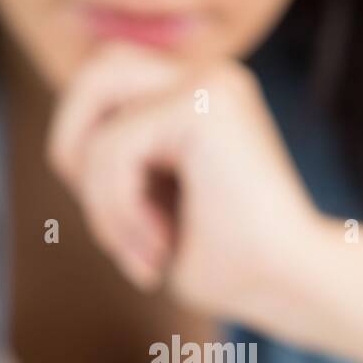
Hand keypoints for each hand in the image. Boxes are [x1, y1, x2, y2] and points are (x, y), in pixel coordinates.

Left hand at [48, 43, 325, 327]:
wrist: (295, 288)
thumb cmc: (234, 268)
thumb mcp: (157, 216)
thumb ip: (120, 175)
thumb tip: (67, 151)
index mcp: (204, 99)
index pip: (105, 93)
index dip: (87, 156)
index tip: (124, 234)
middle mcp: (210, 78)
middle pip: (95, 74)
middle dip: (75, 150)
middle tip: (110, 225)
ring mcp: (209, 82)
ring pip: (97, 114)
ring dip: (100, 197)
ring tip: (142, 253)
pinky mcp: (203, 103)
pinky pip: (113, 146)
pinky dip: (117, 209)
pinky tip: (159, 248)